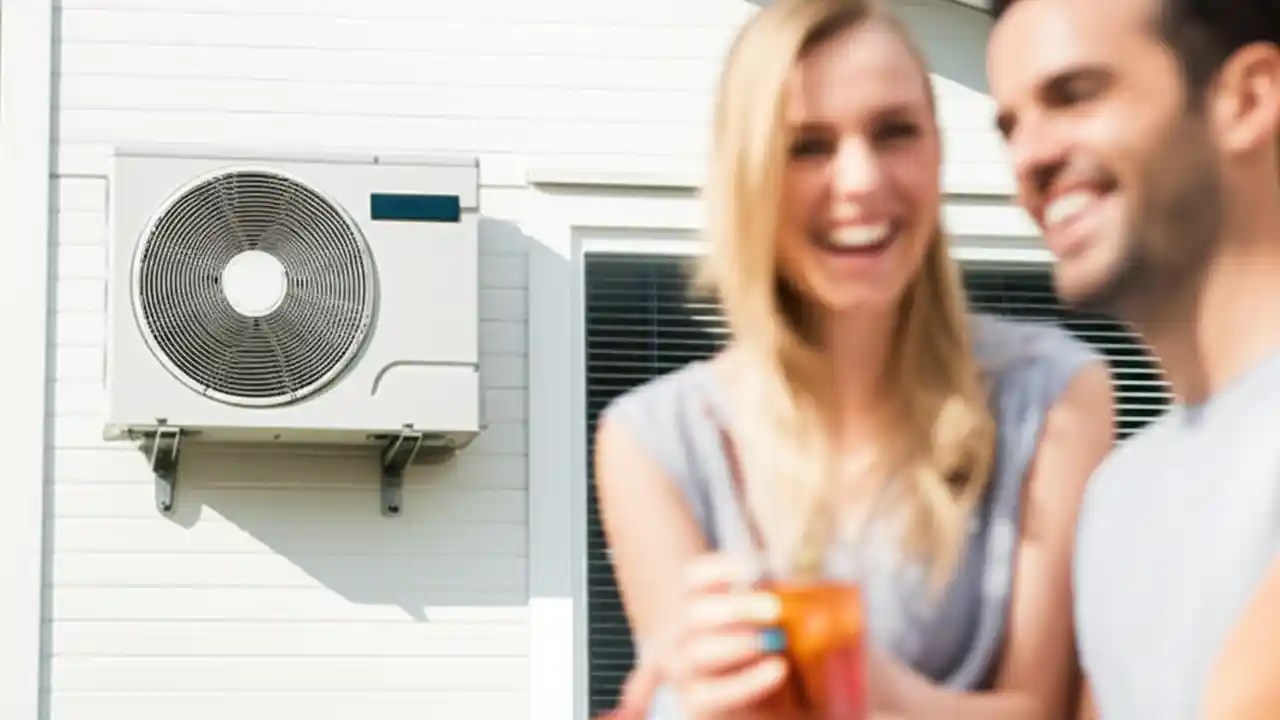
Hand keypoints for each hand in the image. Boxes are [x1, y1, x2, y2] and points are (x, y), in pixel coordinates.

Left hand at [657, 553, 797, 719]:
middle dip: (740, 645)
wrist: (709, 638)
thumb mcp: (766, 694)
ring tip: (773, 607)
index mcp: (698, 691)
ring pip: (696, 615)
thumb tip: (807, 672)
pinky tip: (754, 569)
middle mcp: (681, 659)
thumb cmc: (750, 672)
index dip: (746, 682)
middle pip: (700, 654)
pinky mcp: (684, 589)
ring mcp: (680, 622)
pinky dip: (721, 570)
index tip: (781, 668)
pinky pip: (694, 576)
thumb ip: (782, 687)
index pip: (712, 694)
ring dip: (737, 609)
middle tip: (778, 638)